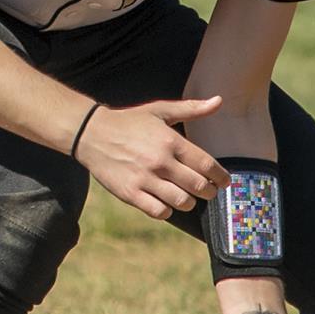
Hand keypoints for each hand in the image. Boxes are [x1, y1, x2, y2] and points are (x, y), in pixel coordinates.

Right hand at [76, 95, 226, 221]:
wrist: (91, 133)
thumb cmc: (129, 121)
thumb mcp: (159, 110)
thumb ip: (191, 108)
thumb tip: (219, 101)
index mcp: (170, 141)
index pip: (206, 165)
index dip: (220, 176)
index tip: (223, 181)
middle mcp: (160, 161)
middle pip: (198, 187)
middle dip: (209, 192)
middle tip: (208, 191)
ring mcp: (144, 179)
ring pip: (182, 202)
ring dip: (189, 202)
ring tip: (187, 197)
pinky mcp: (130, 193)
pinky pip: (159, 212)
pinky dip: (167, 210)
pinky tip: (165, 202)